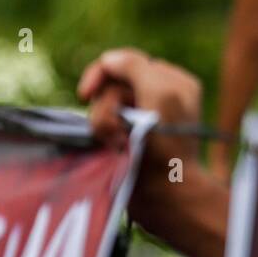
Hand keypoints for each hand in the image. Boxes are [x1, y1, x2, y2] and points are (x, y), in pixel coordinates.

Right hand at [76, 47, 226, 256]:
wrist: (164, 196)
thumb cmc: (166, 147)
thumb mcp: (159, 94)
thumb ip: (134, 67)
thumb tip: (109, 59)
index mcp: (172, 81)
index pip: (126, 62)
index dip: (102, 73)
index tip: (85, 93)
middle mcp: (157, 97)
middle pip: (109, 86)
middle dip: (105, 106)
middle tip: (113, 130)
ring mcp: (140, 119)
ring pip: (102, 106)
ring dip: (103, 125)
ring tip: (115, 144)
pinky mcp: (126, 138)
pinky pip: (101, 125)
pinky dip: (101, 136)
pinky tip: (112, 148)